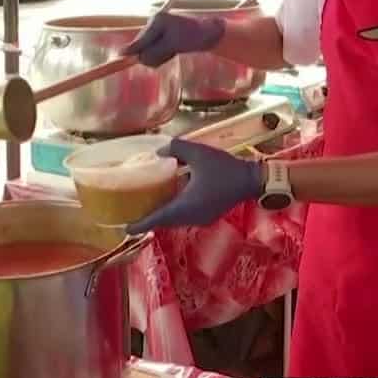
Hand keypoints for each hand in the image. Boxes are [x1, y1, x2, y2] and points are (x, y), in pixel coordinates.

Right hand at [123, 13, 224, 66]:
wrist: (210, 34)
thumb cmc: (193, 36)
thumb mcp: (173, 45)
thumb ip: (154, 51)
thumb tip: (139, 59)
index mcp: (156, 20)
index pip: (141, 40)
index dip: (131, 49)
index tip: (119, 55)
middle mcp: (153, 24)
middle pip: (142, 47)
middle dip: (154, 54)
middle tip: (170, 53)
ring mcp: (156, 32)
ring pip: (148, 53)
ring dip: (159, 57)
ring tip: (174, 52)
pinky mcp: (159, 40)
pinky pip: (154, 54)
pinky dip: (162, 57)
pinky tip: (172, 52)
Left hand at [126, 139, 262, 233]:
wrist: (251, 180)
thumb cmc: (225, 168)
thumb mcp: (199, 153)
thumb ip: (176, 149)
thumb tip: (159, 153)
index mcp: (186, 206)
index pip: (158, 219)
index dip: (141, 224)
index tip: (126, 228)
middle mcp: (191, 217)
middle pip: (165, 222)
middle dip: (149, 219)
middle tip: (132, 212)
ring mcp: (200, 219)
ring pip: (175, 220)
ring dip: (162, 215)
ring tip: (147, 205)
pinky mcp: (207, 216)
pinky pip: (185, 217)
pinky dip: (174, 212)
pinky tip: (170, 199)